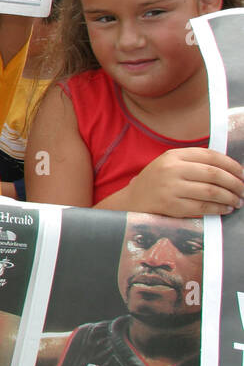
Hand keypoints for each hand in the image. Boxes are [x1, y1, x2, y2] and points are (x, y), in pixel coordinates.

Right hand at [125, 148, 243, 217]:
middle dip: (235, 183)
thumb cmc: (156, 182)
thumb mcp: (170, 164)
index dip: (232, 165)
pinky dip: (218, 209)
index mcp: (174, 155)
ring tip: (237, 201)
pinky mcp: (172, 205)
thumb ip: (194, 163)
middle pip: (214, 174)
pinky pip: (203, 207)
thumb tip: (230, 170)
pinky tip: (225, 209)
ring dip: (230, 197)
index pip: (211, 156)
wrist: (132, 200)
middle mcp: (172, 169)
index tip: (243, 174)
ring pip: (211, 191)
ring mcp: (171, 188)